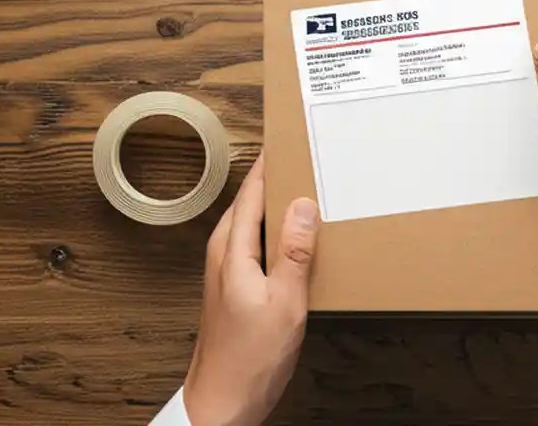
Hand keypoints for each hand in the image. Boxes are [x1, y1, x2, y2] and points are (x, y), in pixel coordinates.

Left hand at [182, 153, 320, 425]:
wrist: (223, 401)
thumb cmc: (250, 356)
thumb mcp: (285, 301)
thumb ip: (295, 250)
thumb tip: (303, 203)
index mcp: (232, 247)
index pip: (253, 189)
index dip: (271, 162)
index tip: (290, 137)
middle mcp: (225, 252)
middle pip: (253, 200)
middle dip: (278, 177)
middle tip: (311, 157)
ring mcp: (228, 269)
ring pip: (256, 221)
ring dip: (280, 205)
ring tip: (313, 189)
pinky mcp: (237, 286)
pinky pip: (259, 243)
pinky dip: (279, 232)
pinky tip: (303, 239)